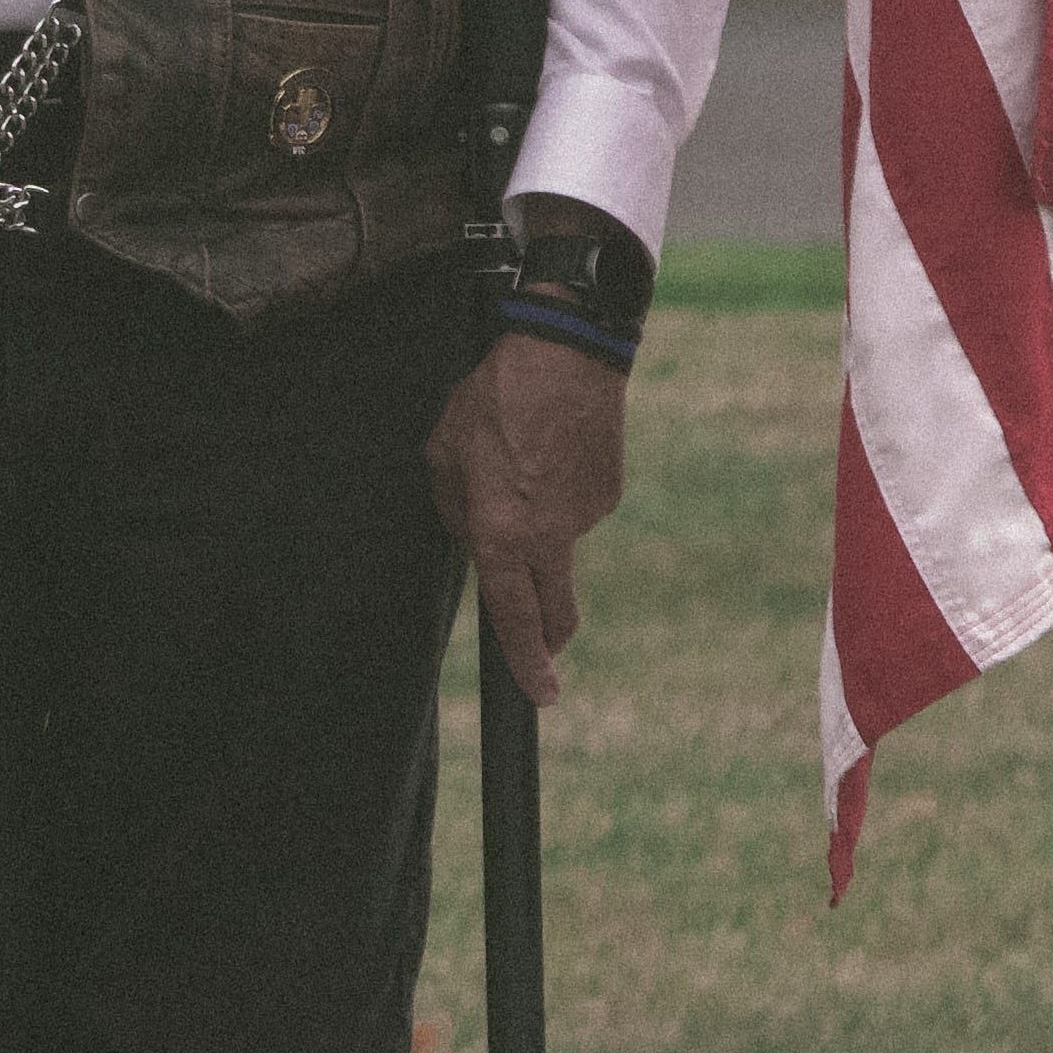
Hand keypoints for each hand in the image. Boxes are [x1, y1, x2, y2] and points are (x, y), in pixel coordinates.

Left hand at [425, 331, 627, 701]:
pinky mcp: (609, 494)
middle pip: (555, 611)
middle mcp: (548, 537)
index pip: (513, 617)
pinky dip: (562, 492)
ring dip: (542, 528)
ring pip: (560, 546)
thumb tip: (471, 535)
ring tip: (522, 464)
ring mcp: (585, 518)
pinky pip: (577, 507)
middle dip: (547, 634)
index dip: (526, 664)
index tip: (542, 696)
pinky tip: (551, 450)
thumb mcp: (443, 453)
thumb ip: (453, 508)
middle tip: (540, 637)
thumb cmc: (492, 400)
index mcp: (500, 534)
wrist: (564, 356)